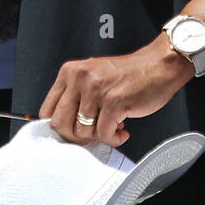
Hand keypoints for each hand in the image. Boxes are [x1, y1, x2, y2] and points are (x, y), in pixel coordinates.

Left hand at [40, 39, 192, 147]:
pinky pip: (104, 134)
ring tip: (112, 128)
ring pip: (83, 132)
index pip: (47, 109)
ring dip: (99, 137)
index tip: (72, 132)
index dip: (59, 126)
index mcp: (70, 71)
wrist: (157, 65)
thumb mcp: (92, 76)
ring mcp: (95, 90)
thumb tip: (64, 126)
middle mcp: (79, 78)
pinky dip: (114, 139)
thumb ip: (76, 95)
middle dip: (76, 137)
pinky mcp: (113, 102)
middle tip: (91, 136)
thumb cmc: (127, 74)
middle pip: (60, 124)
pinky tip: (122, 131)